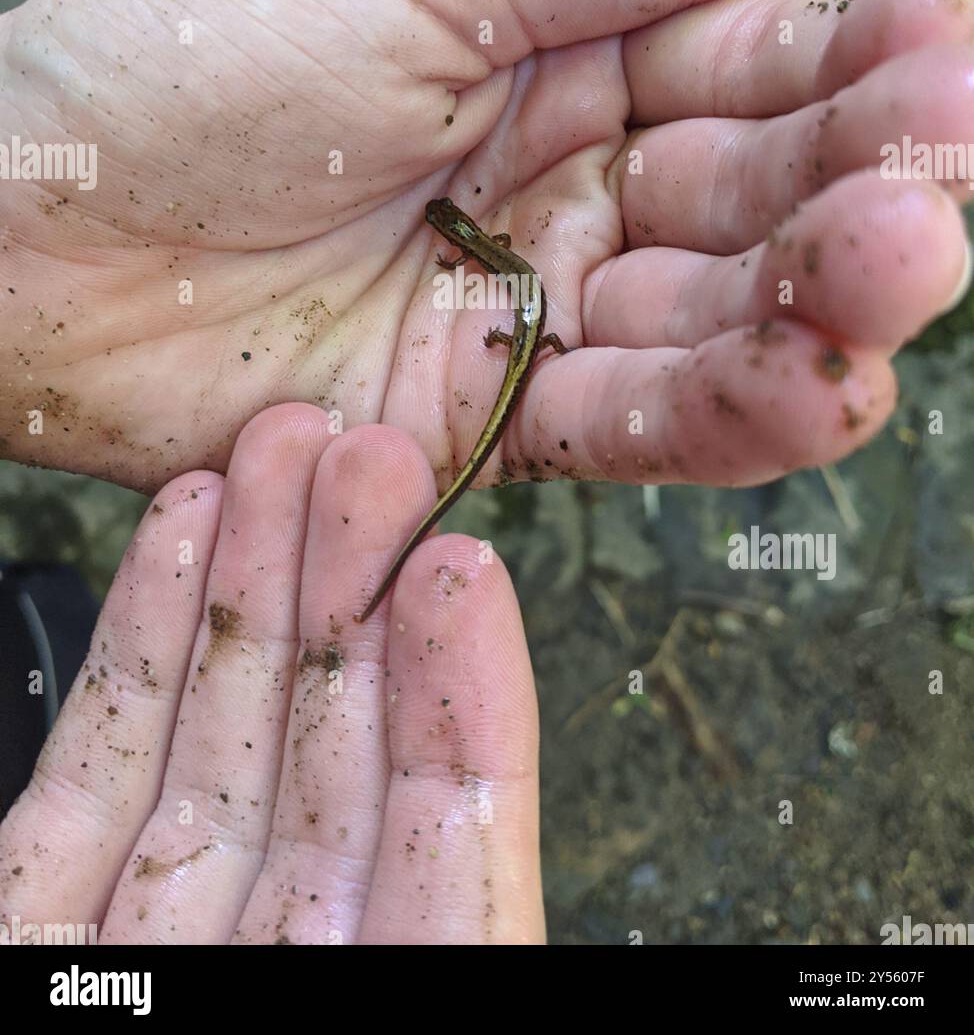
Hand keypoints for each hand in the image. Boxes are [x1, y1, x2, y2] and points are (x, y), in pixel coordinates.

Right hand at [0, 406, 542, 943]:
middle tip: (363, 455)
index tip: (453, 554)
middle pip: (326, 729)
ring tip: (279, 447)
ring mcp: (156, 912)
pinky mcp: (46, 905)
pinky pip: (96, 757)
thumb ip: (464, 899)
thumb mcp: (415, 999)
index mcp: (388, 959)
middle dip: (344, 576)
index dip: (450, 670)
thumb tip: (476, 743)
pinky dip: (138, 633)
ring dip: (248, 567)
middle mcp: (280, 930)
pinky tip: (185, 526)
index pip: (443, 803)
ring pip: (216, 713)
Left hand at [2, 0, 969, 489]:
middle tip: (939, 172)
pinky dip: (729, 406)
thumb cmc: (189, 65)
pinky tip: (822, 380)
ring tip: (903, 261)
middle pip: (751, 192)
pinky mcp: (486, 419)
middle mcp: (562, 182)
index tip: (944, 45)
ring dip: (818, 299)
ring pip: (713, 315)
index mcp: (556, 52)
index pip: (745, 54)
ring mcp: (530, 306)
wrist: (35, 232)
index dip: (850, 55)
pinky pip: (633, 419)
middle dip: (855, 179)